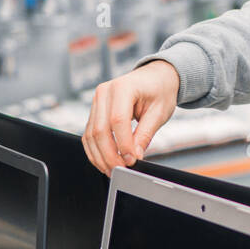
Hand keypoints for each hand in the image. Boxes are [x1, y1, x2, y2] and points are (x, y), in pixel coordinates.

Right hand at [83, 60, 179, 175]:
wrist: (155, 78)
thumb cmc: (160, 90)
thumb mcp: (160, 112)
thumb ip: (145, 134)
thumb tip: (134, 156)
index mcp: (123, 87)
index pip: (118, 120)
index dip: (123, 144)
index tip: (131, 160)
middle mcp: (104, 92)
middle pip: (100, 129)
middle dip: (109, 155)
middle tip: (121, 170)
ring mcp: (97, 100)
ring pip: (90, 134)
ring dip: (100, 156)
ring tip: (113, 170)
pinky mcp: (95, 110)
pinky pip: (89, 134)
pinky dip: (96, 150)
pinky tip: (105, 161)